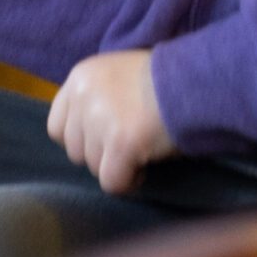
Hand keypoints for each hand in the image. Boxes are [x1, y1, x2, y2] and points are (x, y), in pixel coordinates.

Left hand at [47, 50, 176, 193]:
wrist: (198, 78)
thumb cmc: (167, 78)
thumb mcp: (120, 74)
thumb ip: (97, 97)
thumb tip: (87, 134)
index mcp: (81, 76)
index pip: (57, 126)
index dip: (84, 137)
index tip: (109, 135)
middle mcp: (83, 96)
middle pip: (74, 150)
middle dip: (101, 153)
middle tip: (131, 142)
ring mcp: (99, 119)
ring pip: (93, 167)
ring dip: (116, 165)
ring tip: (143, 149)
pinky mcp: (120, 143)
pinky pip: (112, 182)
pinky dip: (129, 181)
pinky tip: (145, 165)